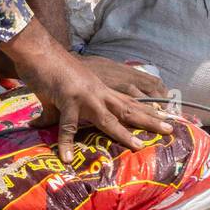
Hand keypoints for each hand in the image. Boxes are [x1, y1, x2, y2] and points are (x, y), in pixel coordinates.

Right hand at [1, 20, 174, 162]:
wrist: (39, 51)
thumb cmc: (52, 69)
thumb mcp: (64, 93)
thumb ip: (60, 111)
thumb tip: (42, 124)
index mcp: (102, 90)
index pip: (130, 102)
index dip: (148, 110)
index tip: (166, 117)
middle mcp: (99, 93)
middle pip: (129, 109)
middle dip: (150, 120)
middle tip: (170, 129)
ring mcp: (86, 96)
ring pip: (109, 118)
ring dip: (124, 133)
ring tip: (139, 147)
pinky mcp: (67, 99)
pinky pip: (67, 126)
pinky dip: (66, 143)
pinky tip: (66, 158)